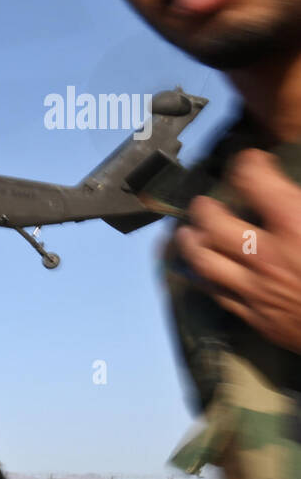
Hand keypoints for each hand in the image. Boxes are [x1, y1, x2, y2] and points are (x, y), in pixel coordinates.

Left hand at [175, 150, 300, 353]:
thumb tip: (292, 195)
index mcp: (296, 225)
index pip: (255, 181)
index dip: (248, 164)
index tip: (250, 161)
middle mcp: (267, 255)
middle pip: (213, 222)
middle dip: (204, 207)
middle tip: (205, 201)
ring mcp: (256, 288)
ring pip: (203, 259)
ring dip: (190, 241)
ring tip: (188, 232)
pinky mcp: (254, 316)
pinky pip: (214, 292)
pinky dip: (202, 276)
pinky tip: (201, 269)